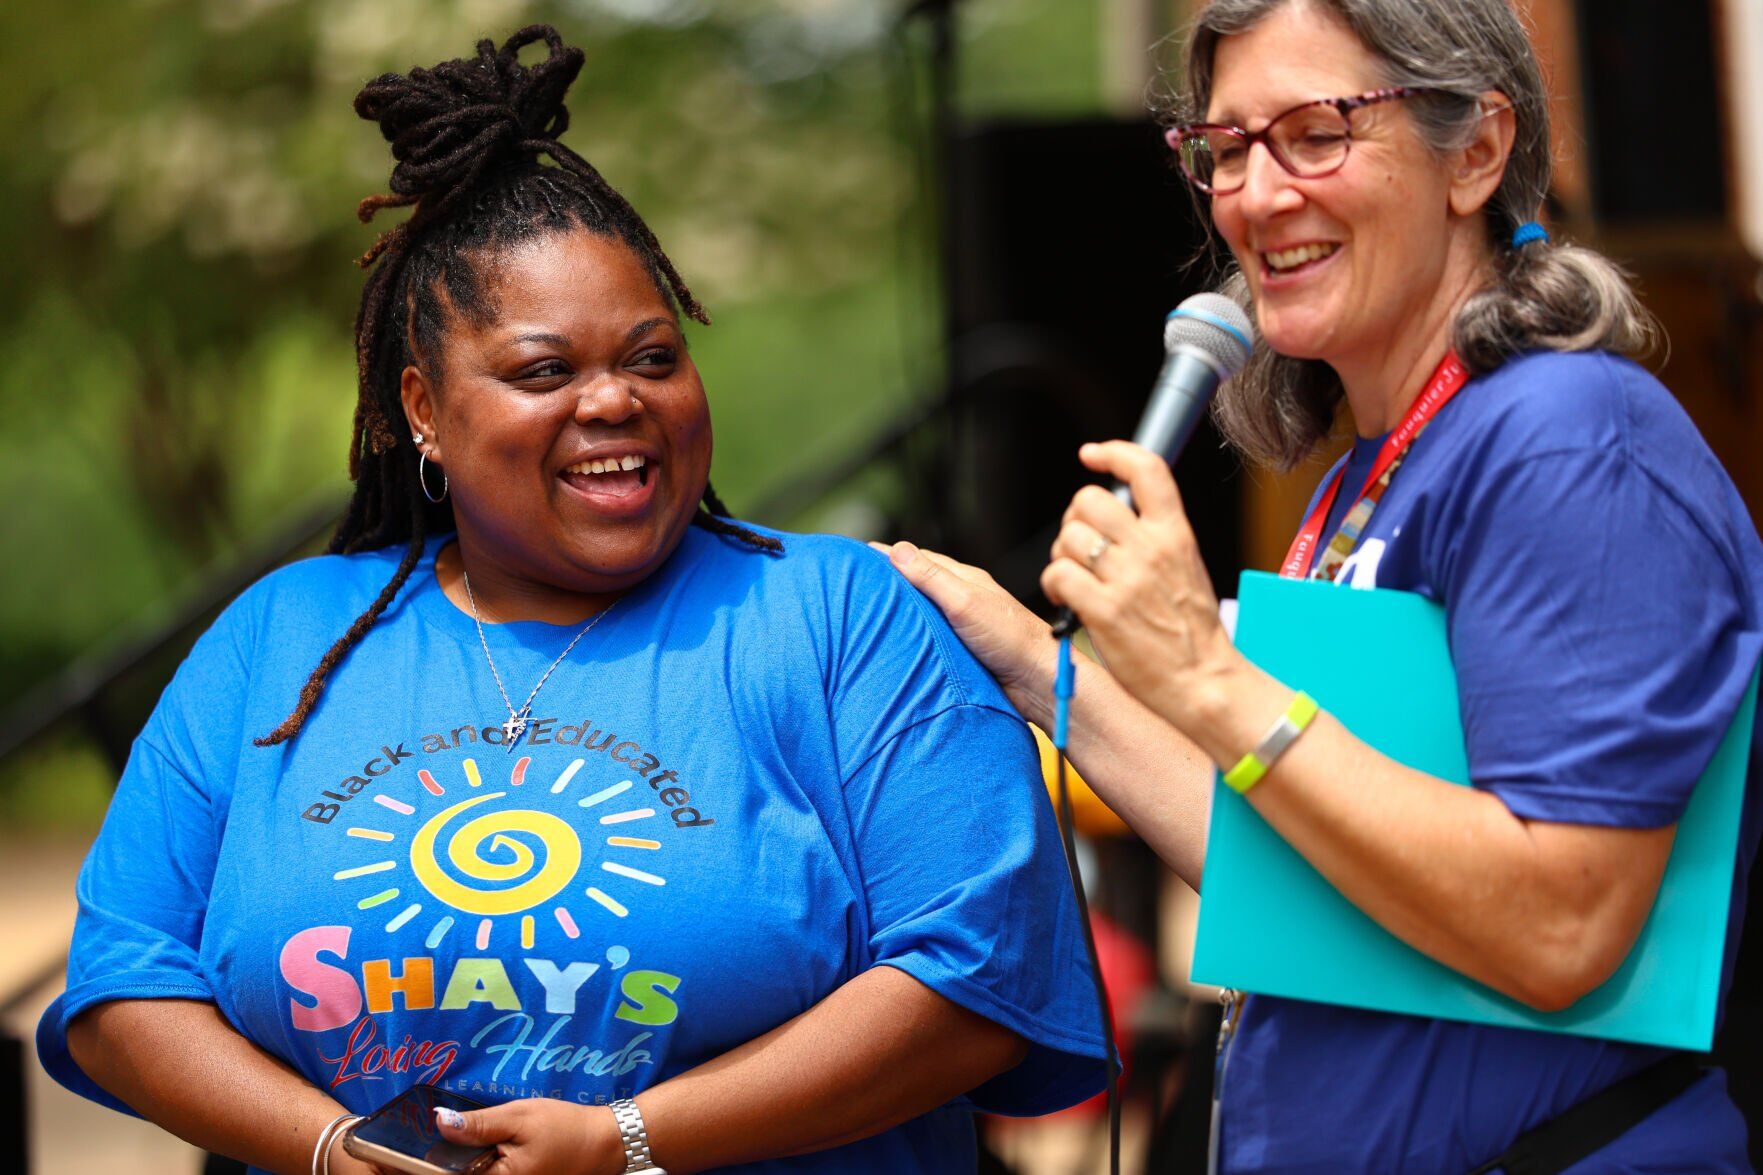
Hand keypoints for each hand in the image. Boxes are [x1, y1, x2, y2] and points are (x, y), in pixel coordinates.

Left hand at [433, 1097, 623, 1174]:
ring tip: (448, 1140)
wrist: (604, 1144)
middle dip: (437, 1161)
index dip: (418, 1162)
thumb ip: (479, 1124)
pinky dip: (471, 1165)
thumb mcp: (521, 1117)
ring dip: (455, 1162)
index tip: (396, 1150)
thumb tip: (439, 1121)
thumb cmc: (567, 1128)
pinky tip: (468, 1151)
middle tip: (420, 1143)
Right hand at [870, 540, 1058, 724]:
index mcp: (963, 580)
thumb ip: (932, 577)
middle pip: (916, 588)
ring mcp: (959, 628)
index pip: (918, 561)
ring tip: (863, 617)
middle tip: (852, 586)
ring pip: (920, 616)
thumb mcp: (965, 601)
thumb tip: (897, 549)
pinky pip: (925, 641)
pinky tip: (892, 646)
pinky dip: (908, 639)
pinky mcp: (957, 654)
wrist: (1036, 682)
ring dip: (897, 615)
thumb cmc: (1010, 638)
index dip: (888, 559)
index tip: (858, 557)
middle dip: (888, 585)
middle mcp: (960, 601)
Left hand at [1040, 441, 1244, 732]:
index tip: (1091, 455)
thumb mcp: (1186, 567)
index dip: (1113, 453)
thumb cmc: (1191, 631)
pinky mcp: (1104, 611)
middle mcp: (1152, 549)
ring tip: (1073, 580)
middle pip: (1090, 500)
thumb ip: (1155, 537)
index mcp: (1176, 534)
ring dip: (1061, 556)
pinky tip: (1066, 600)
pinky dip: (1053, 585)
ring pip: (1069, 537)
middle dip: (1074, 520)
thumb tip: (1110, 516)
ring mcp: (1128, 580)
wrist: (1203, 680)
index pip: (1146, 469)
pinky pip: (1058, 575)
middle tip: (1079, 547)